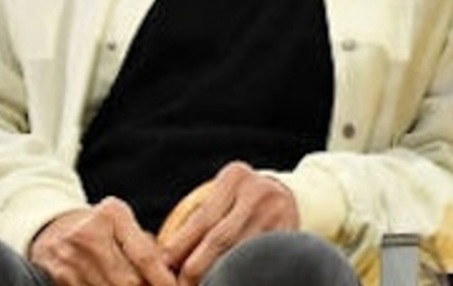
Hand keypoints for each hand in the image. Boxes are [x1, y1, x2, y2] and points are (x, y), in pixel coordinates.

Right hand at [29, 198, 175, 285]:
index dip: (163, 279)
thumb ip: (145, 244)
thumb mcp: (123, 222)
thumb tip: (170, 273)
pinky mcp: (57, 276)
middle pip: (128, 280)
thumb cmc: (100, 227)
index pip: (144, 255)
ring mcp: (70, 257)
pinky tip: (112, 285)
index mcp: (112, 214)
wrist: (52, 228)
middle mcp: (89, 234)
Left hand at [158, 161, 300, 285]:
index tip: (162, 267)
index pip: (201, 219)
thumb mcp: (222, 196)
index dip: (178, 247)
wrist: (287, 196)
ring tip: (200, 284)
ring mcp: (280, 212)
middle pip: (221, 238)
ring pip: (240, 254)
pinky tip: (229, 281)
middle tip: (180, 285)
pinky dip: (240, 275)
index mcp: (235, 177)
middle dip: (195, 268)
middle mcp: (260, 191)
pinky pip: (259, 261)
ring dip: (217, 276)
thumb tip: (164, 260)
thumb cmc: (237, 203)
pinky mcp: (291, 234)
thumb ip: (198, 218)